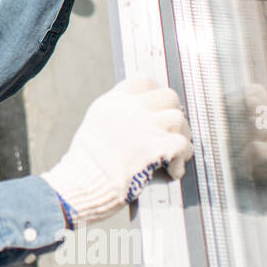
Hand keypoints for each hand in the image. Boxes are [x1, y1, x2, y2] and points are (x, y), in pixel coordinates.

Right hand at [41, 76, 192, 228]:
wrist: (83, 185)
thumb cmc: (86, 164)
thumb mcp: (94, 126)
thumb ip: (116, 115)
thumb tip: (140, 116)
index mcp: (112, 103)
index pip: (144, 81)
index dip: (156, 93)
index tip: (158, 108)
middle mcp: (129, 110)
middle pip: (168, 96)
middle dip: (172, 114)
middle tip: (170, 132)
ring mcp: (145, 127)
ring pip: (179, 119)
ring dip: (181, 137)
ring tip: (174, 152)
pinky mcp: (156, 148)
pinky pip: (183, 145)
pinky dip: (181, 159)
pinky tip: (172, 169)